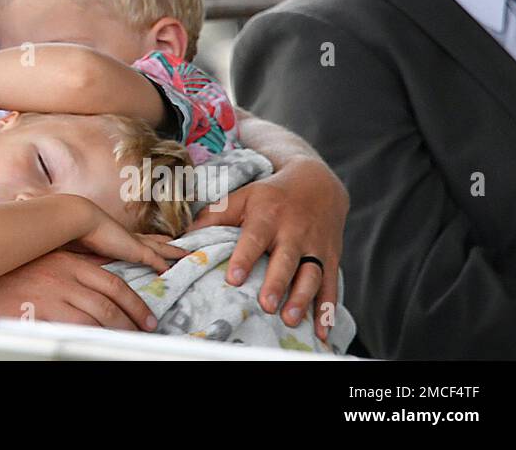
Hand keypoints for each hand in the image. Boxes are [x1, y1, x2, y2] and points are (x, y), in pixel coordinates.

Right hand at [0, 248, 160, 330]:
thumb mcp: (34, 258)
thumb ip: (64, 264)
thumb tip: (94, 271)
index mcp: (63, 259)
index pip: (111, 281)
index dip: (134, 301)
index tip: (145, 314)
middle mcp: (63, 276)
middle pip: (111, 302)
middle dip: (133, 320)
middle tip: (144, 332)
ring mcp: (52, 298)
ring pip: (99, 319)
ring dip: (119, 333)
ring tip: (128, 343)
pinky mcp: (39, 317)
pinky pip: (76, 333)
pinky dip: (93, 341)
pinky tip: (98, 346)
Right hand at [74, 218, 184, 272]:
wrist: (78, 221)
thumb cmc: (75, 232)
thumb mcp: (84, 247)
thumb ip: (88, 254)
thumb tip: (79, 265)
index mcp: (118, 237)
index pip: (140, 239)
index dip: (152, 241)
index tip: (162, 240)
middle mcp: (129, 238)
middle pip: (156, 241)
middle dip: (169, 244)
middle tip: (185, 246)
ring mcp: (135, 243)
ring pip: (162, 249)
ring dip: (175, 252)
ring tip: (190, 254)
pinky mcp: (137, 251)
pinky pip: (158, 261)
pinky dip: (167, 265)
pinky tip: (175, 270)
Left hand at [187, 155, 347, 342]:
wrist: (318, 183)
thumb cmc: (270, 195)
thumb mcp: (243, 196)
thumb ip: (215, 216)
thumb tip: (183, 237)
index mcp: (268, 215)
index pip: (255, 237)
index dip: (244, 258)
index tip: (233, 279)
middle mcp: (293, 231)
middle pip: (286, 259)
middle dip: (277, 282)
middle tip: (266, 305)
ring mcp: (314, 246)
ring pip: (311, 274)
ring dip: (301, 298)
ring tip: (289, 319)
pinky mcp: (330, 258)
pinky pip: (331, 285)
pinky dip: (327, 309)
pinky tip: (321, 331)